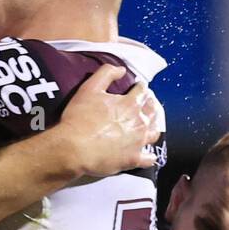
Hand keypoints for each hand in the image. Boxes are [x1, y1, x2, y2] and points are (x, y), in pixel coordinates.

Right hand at [53, 63, 161, 178]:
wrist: (74, 148)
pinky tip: (145, 153)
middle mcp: (139, 122)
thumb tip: (121, 69)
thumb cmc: (79, 118)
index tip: (138, 87)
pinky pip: (148, 158)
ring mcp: (138, 142)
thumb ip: (106, 74)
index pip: (142, 91)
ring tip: (148, 126)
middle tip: (145, 105)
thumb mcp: (89, 88)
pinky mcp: (133, 159)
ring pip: (154, 133)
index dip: (140, 88)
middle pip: (152, 111)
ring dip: (153, 127)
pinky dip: (148, 155)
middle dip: (150, 105)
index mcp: (130, 104)